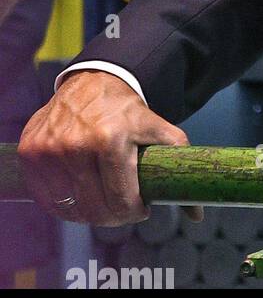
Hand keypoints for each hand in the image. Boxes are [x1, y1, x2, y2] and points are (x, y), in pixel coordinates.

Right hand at [18, 70, 202, 225]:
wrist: (94, 81)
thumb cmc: (129, 110)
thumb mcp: (159, 128)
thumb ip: (179, 164)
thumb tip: (196, 212)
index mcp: (111, 139)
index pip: (121, 201)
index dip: (134, 212)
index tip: (141, 208)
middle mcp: (76, 144)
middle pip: (95, 209)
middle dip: (113, 216)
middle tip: (122, 207)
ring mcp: (49, 149)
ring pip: (69, 208)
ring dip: (87, 211)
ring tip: (102, 198)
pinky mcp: (31, 151)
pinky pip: (47, 197)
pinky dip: (63, 202)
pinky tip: (79, 193)